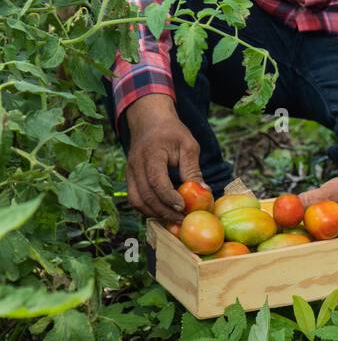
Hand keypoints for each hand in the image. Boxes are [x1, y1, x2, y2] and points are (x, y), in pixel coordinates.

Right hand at [124, 94, 206, 222]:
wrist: (150, 120)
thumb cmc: (171, 132)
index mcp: (151, 154)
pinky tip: (163, 212)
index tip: (183, 207)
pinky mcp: (129, 178)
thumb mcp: (188, 145)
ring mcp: (129, 172)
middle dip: (164, 211)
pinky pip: (135, 199)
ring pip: (137, 201)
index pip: (157, 181)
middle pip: (146, 196)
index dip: (169, 198)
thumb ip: (193, 169)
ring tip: (174, 218)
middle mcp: (135, 165)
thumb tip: (204, 192)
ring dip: (155, 213)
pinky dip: (148, 209)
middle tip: (182, 219)